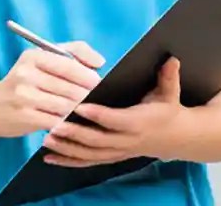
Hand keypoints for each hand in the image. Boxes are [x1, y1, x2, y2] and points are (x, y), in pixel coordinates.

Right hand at [0, 42, 104, 139]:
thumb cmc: (23, 82)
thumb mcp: (41, 61)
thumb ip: (72, 54)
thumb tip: (99, 62)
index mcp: (33, 56)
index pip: (69, 65)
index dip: (88, 76)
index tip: (99, 84)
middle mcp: (26, 74)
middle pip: (69, 87)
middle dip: (87, 96)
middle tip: (98, 101)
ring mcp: (24, 96)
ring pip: (65, 105)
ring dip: (80, 110)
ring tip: (88, 112)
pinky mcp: (25, 117)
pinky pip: (56, 121)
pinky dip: (68, 123)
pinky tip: (73, 124)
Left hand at [42, 57, 185, 166]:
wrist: (173, 138)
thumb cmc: (167, 110)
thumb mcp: (171, 92)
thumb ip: (168, 76)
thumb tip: (171, 59)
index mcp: (139, 122)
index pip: (116, 119)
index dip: (98, 115)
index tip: (80, 106)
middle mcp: (127, 140)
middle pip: (98, 140)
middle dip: (75, 133)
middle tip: (55, 124)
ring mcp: (117, 152)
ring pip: (90, 153)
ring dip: (68, 148)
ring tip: (47, 138)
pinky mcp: (110, 157)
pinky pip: (87, 161)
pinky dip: (68, 160)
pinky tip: (49, 157)